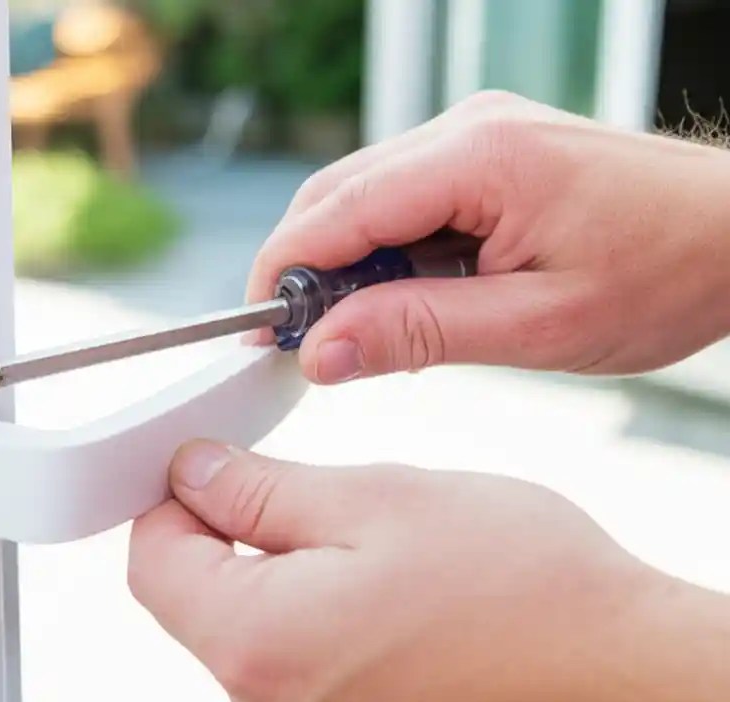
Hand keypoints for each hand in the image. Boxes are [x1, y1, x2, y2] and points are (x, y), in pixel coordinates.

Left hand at [129, 440, 729, 701]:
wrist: (626, 677)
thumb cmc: (523, 589)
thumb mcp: (376, 500)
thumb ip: (260, 492)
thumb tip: (192, 475)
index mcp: (259, 645)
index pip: (152, 563)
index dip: (173, 499)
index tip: (211, 465)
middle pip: (197, 601)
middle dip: (234, 537)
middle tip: (317, 500)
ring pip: (251, 631)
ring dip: (286, 579)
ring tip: (377, 557)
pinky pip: (298, 666)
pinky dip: (322, 621)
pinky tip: (390, 603)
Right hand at [247, 90, 729, 383]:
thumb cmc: (667, 273)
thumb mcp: (537, 325)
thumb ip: (418, 332)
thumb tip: (322, 351)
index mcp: (481, 157)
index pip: (338, 209)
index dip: (283, 273)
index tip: (257, 336)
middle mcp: (468, 127)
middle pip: (337, 195)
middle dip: (306, 272)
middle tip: (306, 348)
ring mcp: (475, 133)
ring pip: (363, 197)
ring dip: (347, 266)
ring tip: (367, 335)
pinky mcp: (483, 152)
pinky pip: (402, 198)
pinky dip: (385, 253)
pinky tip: (404, 301)